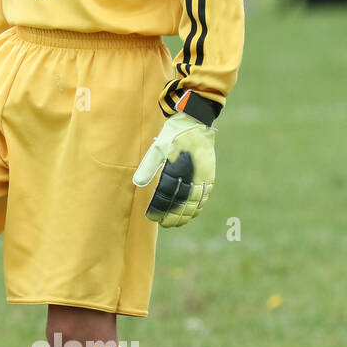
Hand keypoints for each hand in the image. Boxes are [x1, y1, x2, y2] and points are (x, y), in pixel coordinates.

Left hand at [132, 111, 216, 227]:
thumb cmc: (174, 135)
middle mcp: (191, 175)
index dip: (159, 210)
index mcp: (176, 168)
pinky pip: (204, 197)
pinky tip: (191, 214)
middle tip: (163, 224)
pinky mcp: (209, 176)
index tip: (152, 218)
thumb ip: (148, 167)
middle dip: (172, 217)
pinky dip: (197, 207)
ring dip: (185, 215)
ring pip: (194, 203)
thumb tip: (137, 184)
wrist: (196, 122)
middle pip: (181, 204)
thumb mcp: (158, 148)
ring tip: (176, 223)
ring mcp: (202, 177)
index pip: (166, 196)